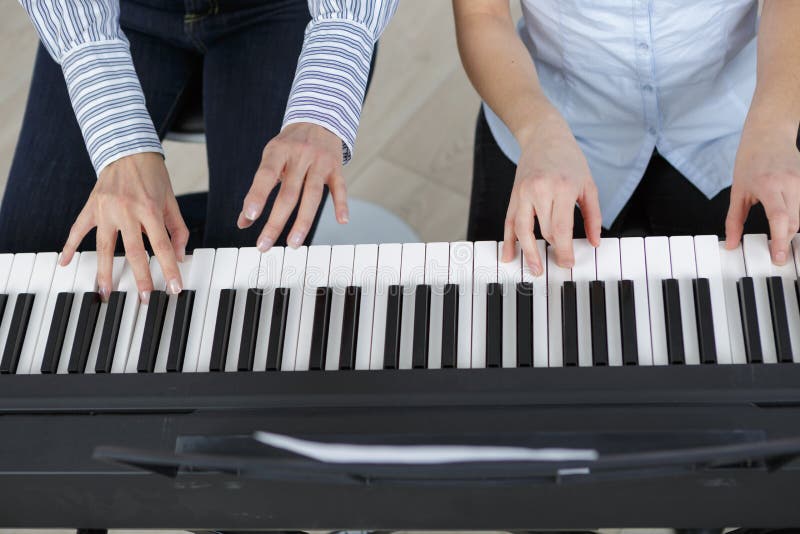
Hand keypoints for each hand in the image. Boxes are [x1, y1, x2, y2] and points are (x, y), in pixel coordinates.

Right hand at [60, 152, 188, 302]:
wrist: (128, 149)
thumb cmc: (153, 177)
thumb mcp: (171, 200)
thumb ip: (177, 229)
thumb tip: (179, 256)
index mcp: (149, 209)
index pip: (162, 246)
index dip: (170, 268)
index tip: (175, 288)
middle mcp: (126, 210)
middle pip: (133, 251)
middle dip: (140, 277)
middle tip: (144, 299)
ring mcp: (106, 209)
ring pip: (104, 246)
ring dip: (104, 271)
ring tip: (105, 292)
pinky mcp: (91, 206)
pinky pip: (78, 229)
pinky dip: (70, 246)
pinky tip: (64, 262)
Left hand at [238, 123, 347, 249]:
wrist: (318, 119)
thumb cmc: (289, 146)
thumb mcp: (270, 160)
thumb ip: (258, 190)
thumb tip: (244, 221)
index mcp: (278, 152)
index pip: (266, 175)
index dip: (257, 196)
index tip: (249, 217)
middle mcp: (300, 156)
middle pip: (289, 193)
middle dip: (276, 222)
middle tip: (264, 245)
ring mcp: (320, 162)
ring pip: (313, 196)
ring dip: (303, 222)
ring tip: (293, 244)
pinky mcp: (336, 167)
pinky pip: (340, 188)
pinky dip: (341, 204)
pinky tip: (341, 221)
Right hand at [502, 107, 601, 272]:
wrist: (544, 136)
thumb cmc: (569, 160)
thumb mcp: (588, 185)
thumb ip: (593, 216)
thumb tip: (595, 242)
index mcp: (562, 188)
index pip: (560, 228)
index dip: (564, 250)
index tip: (568, 263)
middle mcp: (540, 190)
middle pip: (543, 231)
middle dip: (551, 251)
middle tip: (558, 265)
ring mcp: (523, 193)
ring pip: (522, 230)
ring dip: (527, 253)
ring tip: (534, 269)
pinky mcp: (514, 195)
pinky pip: (509, 222)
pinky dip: (508, 241)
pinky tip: (509, 255)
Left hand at [725, 112, 799, 264]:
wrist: (768, 134)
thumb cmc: (750, 160)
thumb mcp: (737, 191)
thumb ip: (734, 220)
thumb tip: (731, 243)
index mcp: (769, 185)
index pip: (780, 218)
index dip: (780, 240)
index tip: (778, 256)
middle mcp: (790, 183)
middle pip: (794, 222)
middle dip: (785, 240)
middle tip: (776, 255)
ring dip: (791, 231)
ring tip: (779, 240)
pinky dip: (795, 219)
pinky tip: (786, 225)